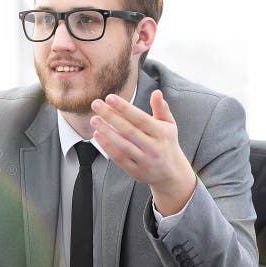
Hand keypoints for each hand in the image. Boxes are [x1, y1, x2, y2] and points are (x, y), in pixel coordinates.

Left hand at [90, 90, 196, 215]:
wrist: (172, 174)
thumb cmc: (167, 144)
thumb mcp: (169, 125)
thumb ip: (161, 109)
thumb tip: (156, 92)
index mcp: (162, 133)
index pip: (140, 118)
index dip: (124, 108)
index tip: (109, 97)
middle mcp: (153, 147)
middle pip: (129, 130)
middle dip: (111, 116)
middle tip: (95, 104)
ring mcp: (144, 160)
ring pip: (122, 145)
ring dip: (106, 131)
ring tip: (94, 119)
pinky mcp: (135, 171)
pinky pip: (119, 158)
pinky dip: (107, 147)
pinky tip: (97, 135)